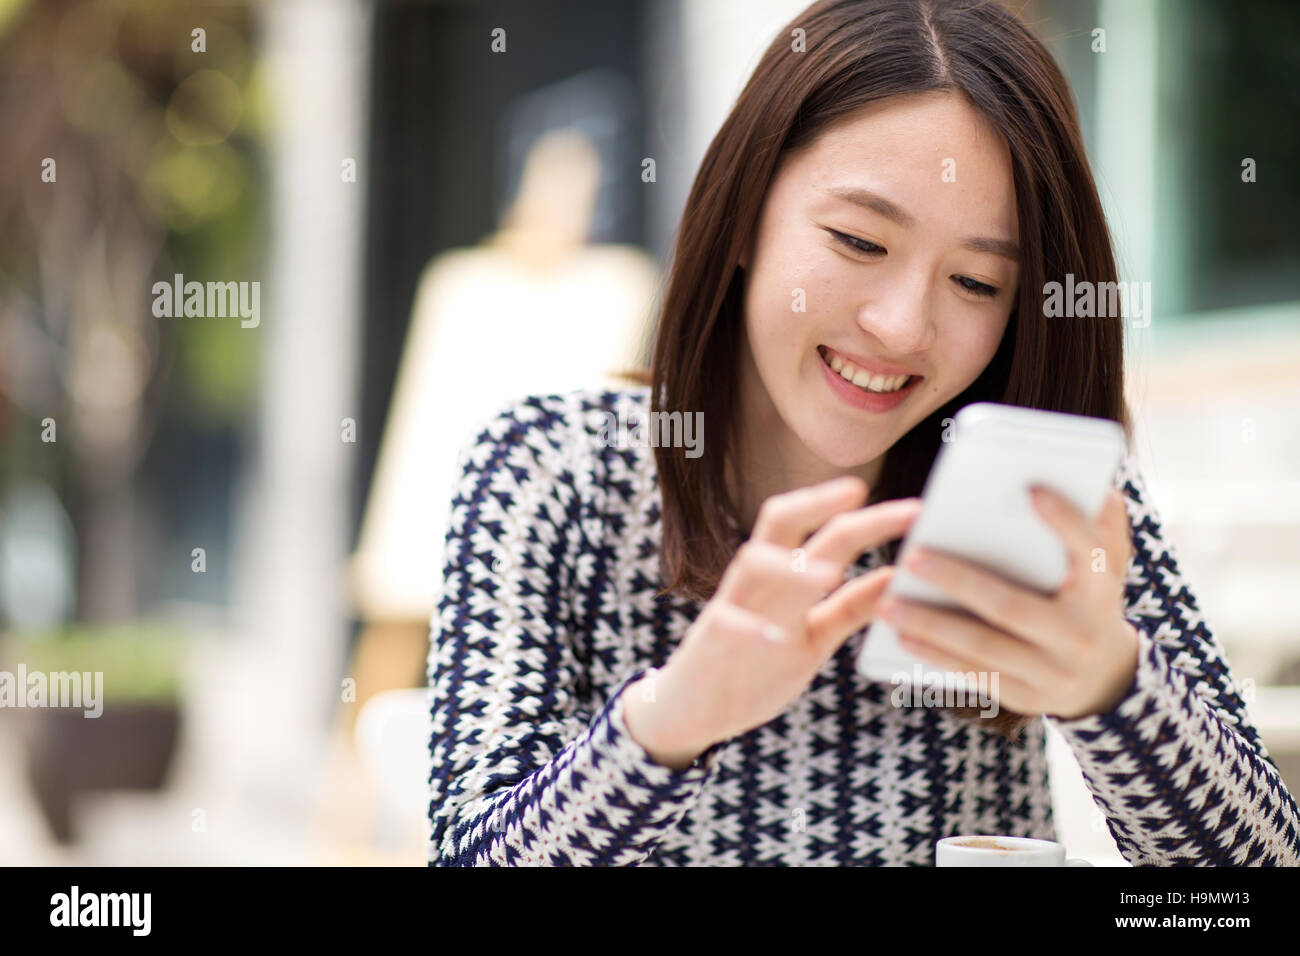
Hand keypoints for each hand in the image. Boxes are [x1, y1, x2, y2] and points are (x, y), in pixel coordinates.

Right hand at [622, 475, 922, 763]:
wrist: (692, 708)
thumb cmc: (755, 664)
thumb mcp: (813, 637)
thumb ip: (849, 608)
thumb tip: (896, 577)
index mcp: (781, 576)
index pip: (819, 529)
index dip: (861, 515)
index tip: (912, 509)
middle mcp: (757, 582)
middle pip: (780, 522)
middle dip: (818, 502)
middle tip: (860, 492)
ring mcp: (733, 609)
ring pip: (751, 565)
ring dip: (789, 566)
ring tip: (829, 573)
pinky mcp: (711, 644)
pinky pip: (725, 624)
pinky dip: (748, 627)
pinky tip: (775, 636)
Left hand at [875, 485, 1139, 720]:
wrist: (1103, 675)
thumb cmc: (1088, 595)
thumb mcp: (1105, 560)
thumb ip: (1095, 519)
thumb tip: (1079, 477)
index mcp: (1101, 588)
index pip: (1089, 550)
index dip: (1064, 521)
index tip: (1030, 490)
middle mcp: (1080, 633)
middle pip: (1012, 606)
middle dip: (959, 581)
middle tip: (912, 557)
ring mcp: (1054, 671)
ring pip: (984, 646)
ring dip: (931, 624)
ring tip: (888, 604)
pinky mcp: (1027, 695)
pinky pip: (974, 674)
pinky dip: (936, 655)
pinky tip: (902, 635)